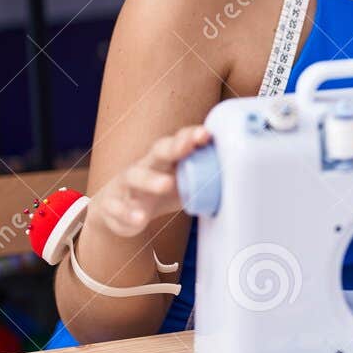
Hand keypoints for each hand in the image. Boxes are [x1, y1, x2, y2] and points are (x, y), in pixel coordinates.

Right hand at [92, 125, 211, 237]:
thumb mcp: (181, 184)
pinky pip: (117, 206)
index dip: (191, 136)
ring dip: (151, 179)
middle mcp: (146, 165)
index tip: (206, 134)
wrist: (116, 209)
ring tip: (166, 185)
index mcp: (165, 159)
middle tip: (188, 145)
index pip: (178, 142)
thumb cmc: (157, 192)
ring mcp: (127, 184)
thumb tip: (240, 183)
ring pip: (135, 176)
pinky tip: (138, 218)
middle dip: (174, 146)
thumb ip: (203, 180)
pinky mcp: (112, 203)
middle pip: (158, 151)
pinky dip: (127, 212)